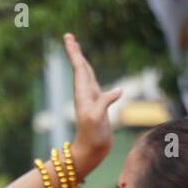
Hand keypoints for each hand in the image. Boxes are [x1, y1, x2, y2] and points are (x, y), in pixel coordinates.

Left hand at [64, 33, 121, 173]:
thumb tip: (119, 90)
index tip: (68, 37)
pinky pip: (94, 84)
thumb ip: (105, 102)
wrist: (92, 150)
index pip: (79, 67)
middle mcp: (85, 93)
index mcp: (83, 92)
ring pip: (86, 75)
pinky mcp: (98, 105)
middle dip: (75, 52)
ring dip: (81, 61)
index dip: (74, 51)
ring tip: (76, 50)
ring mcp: (91, 98)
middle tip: (69, 37)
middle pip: (80, 67)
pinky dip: (92, 75)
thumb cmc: (92, 136)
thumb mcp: (97, 118)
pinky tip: (90, 73)